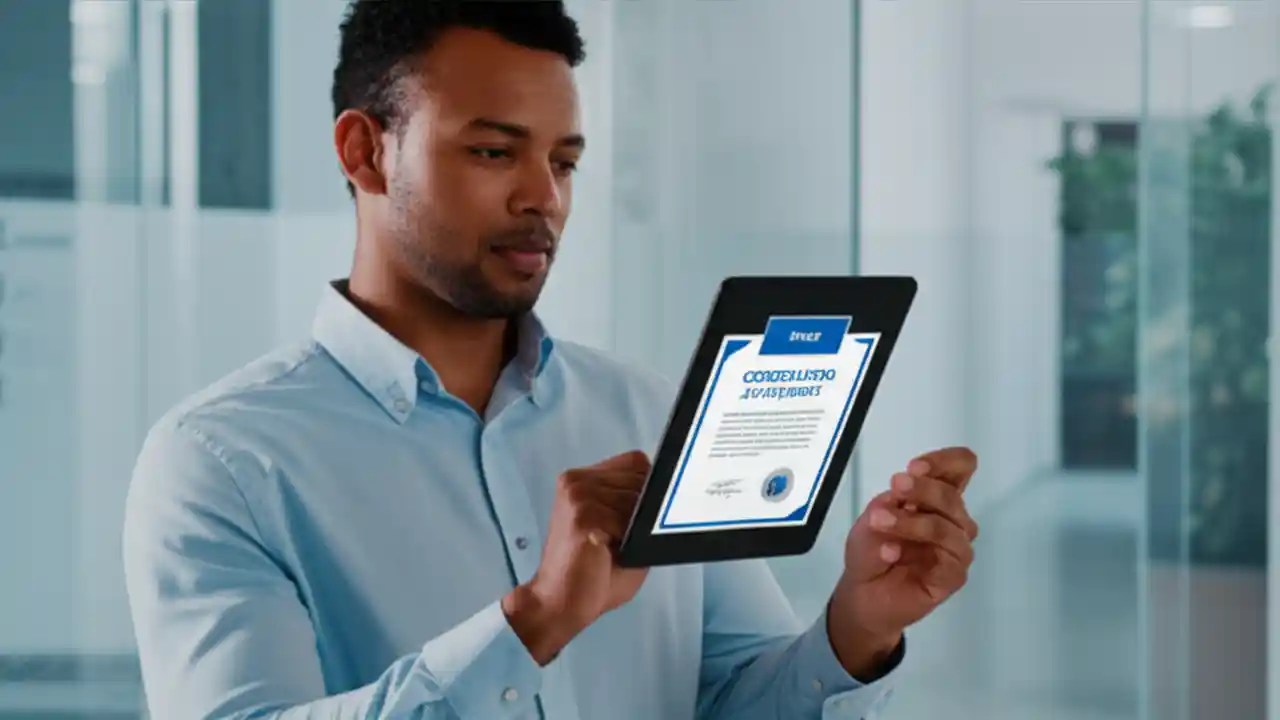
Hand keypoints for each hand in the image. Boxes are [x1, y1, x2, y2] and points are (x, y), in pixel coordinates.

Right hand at [502, 450, 650, 663]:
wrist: (561, 604)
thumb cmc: (594, 574)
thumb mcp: (623, 530)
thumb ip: (640, 508)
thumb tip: (672, 495)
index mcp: (583, 479)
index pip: (636, 462)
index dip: (648, 487)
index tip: (646, 513)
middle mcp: (577, 480)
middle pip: (640, 479)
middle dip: (644, 511)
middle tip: (626, 540)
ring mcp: (577, 494)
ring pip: (636, 500)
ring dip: (634, 529)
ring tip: (612, 548)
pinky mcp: (582, 514)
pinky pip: (627, 519)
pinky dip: (627, 540)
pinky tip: (607, 553)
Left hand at [828, 447, 979, 678]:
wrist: (862, 591)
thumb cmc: (872, 547)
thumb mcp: (876, 513)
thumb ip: (895, 500)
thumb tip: (908, 488)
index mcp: (937, 497)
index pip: (960, 468)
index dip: (945, 462)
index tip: (915, 467)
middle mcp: (953, 520)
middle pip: (953, 496)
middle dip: (923, 489)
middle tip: (896, 486)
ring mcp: (956, 549)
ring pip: (948, 528)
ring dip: (912, 522)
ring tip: (879, 521)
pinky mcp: (953, 577)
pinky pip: (948, 563)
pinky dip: (914, 553)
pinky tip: (889, 552)